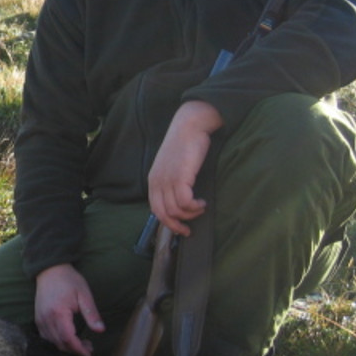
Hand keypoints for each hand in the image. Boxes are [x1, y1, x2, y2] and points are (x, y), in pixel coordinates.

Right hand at [34, 263, 104, 355]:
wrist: (50, 269)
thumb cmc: (68, 280)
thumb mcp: (84, 294)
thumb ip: (91, 313)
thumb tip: (101, 330)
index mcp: (59, 312)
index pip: (68, 339)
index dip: (79, 349)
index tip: (89, 354)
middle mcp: (46, 318)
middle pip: (60, 344)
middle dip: (75, 350)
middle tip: (88, 347)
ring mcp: (40, 319)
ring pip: (53, 342)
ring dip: (66, 347)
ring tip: (80, 343)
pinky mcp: (38, 319)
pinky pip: (46, 337)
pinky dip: (57, 342)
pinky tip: (67, 337)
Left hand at [148, 100, 223, 236]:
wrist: (189, 126)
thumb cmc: (184, 146)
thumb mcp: (172, 166)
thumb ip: (171, 182)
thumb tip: (180, 203)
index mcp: (153, 180)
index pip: (155, 209)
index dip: (167, 222)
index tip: (180, 228)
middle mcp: (157, 181)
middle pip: (162, 214)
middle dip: (176, 226)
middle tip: (189, 230)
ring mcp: (167, 179)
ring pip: (176, 210)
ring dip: (191, 214)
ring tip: (200, 206)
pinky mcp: (180, 177)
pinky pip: (185, 202)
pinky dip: (195, 207)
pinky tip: (202, 202)